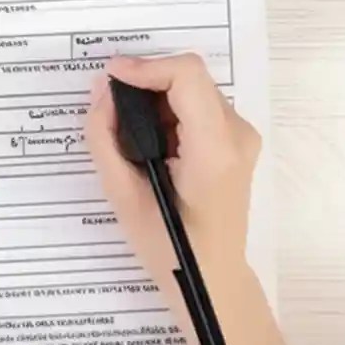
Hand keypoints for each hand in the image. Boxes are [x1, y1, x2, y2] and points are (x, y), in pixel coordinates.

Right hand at [86, 54, 258, 294]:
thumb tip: (102, 90)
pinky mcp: (237, 141)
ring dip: (155, 97)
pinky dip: (168, 110)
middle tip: (111, 109)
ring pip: (191, 88)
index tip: (110, 76)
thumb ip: (105, 137)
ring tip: (128, 131)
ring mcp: (242, 137)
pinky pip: (198, 105)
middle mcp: (238, 134)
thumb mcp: (122, 194)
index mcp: (214, 149)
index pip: (186, 76)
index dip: (144, 67)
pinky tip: (150, 141)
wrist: (212, 277)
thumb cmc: (169, 246)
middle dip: (145, 83)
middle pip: (188, 78)